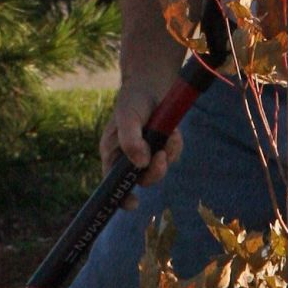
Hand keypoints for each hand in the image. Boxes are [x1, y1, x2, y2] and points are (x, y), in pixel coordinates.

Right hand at [100, 85, 183, 205]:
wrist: (153, 84)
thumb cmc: (133, 100)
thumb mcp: (128, 117)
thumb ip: (131, 140)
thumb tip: (141, 164)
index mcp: (112, 153)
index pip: (112, 183)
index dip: (120, 197)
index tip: (133, 203)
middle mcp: (128, 157)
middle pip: (142, 180)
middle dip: (155, 171)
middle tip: (161, 156)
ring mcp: (146, 154)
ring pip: (160, 169)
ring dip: (168, 154)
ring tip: (169, 134)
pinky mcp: (162, 147)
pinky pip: (172, 157)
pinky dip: (175, 146)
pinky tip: (173, 131)